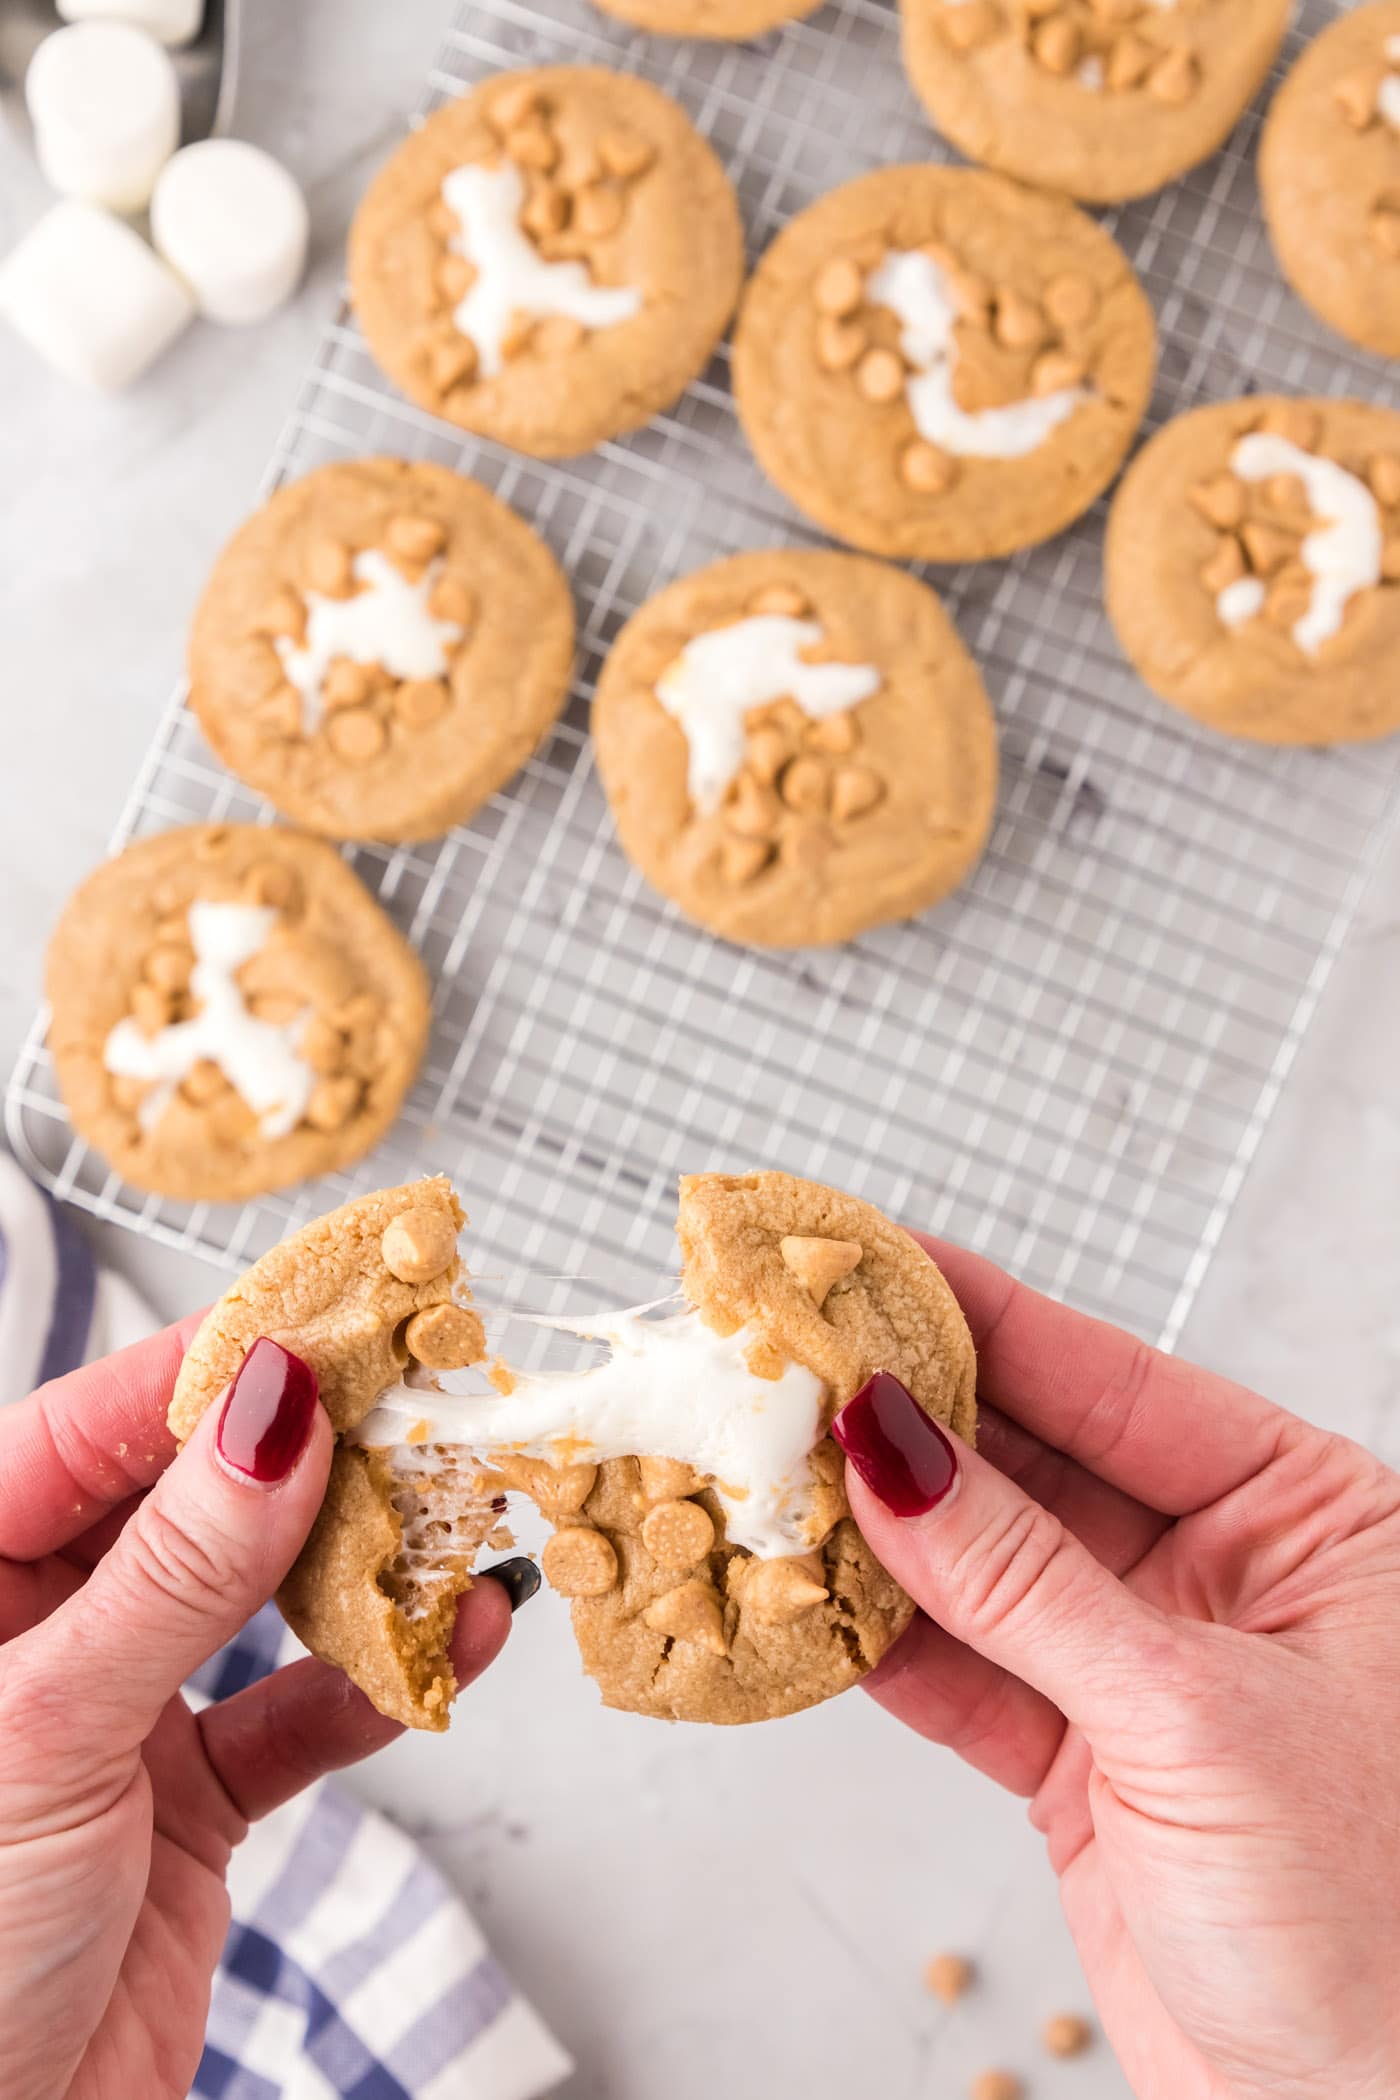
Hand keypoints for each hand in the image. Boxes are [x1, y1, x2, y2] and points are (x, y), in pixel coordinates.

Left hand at [0, 1322, 511, 2099]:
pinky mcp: (181, 1802)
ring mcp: (110, 1713)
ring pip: (253, 1599)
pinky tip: (457, 1641)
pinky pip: (295, 1712)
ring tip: (456, 1516)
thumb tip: (272, 1408)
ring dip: (360, 1568)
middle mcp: (30, 1629)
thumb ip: (173, 1569)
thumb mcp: (48, 1732)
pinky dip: (378, 1684)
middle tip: (420, 1406)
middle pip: (187, 1498)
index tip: (331, 1325)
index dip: (212, 1371)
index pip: (89, 1428)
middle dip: (309, 1460)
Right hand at [835, 1237, 1399, 2099]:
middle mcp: (1225, 1573)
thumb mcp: (1196, 1719)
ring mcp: (1144, 1665)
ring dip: (870, 1529)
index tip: (866, 1260)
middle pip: (1032, 1459)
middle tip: (780, 1357)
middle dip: (905, 1414)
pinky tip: (802, 1595)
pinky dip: (875, 1643)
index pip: (1117, 1379)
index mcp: (1310, 1519)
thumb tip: (895, 1445)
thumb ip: (1025, 1580)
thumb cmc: (1382, 1933)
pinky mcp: (1081, 1760)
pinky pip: (959, 1670)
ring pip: (979, 1564)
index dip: (982, 1315)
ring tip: (762, 1466)